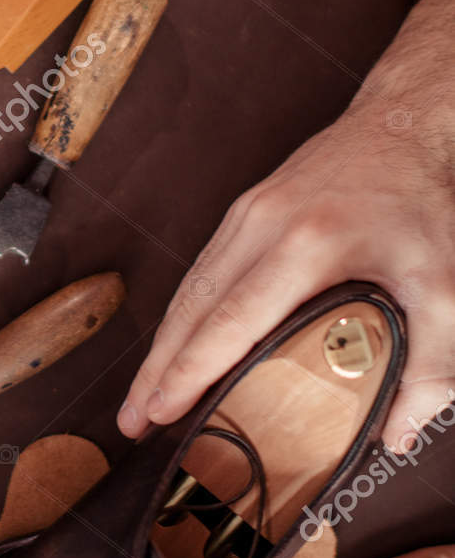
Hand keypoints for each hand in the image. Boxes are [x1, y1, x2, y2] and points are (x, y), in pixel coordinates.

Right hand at [116, 96, 454, 452]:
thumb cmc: (423, 201)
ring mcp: (247, 212)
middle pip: (192, 308)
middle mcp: (264, 224)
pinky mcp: (245, 210)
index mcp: (308, 243)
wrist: (405, 124)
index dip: (192, 371)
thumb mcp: (445, 287)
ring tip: (145, 398)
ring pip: (190, 290)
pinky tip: (177, 347)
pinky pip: (204, 271)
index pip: (232, 321)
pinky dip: (184, 316)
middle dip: (157, 370)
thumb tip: (398, 434)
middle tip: (133, 422)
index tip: (161, 410)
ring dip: (163, 346)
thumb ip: (431, 366)